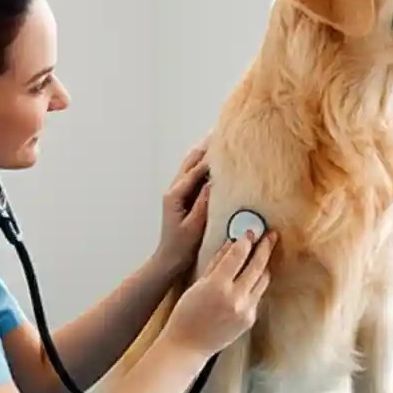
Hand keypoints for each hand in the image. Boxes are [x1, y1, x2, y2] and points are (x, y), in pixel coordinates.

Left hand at [153, 137, 210, 276]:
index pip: (194, 172)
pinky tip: (214, 162)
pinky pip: (194, 177)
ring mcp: (177, 194)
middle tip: (219, 132)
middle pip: (190, 162)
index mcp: (175, 196)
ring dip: (203, 153)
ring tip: (217, 140)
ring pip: (190, 167)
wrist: (169, 260)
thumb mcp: (194, 226)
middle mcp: (173, 191)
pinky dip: (203, 166)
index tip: (222, 145)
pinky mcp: (183, 199)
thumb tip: (213, 183)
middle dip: (204, 147)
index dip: (209, 158)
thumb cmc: (181, 247)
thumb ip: (203, 204)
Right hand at [161, 231, 277, 356]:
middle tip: (270, 235)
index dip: (246, 241)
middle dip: (265, 248)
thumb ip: (216, 262)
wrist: (188, 345)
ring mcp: (246, 311)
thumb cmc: (186, 315)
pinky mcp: (250, 320)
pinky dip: (256, 284)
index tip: (250, 232)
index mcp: (218, 286)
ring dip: (264, 266)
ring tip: (265, 253)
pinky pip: (258, 296)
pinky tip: (253, 277)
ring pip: (263, 280)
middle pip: (258, 266)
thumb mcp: (198, 284)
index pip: (238, 255)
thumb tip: (231, 243)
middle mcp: (236, 298)